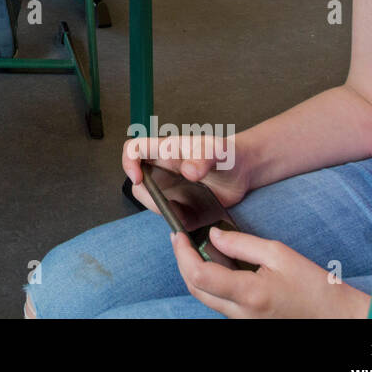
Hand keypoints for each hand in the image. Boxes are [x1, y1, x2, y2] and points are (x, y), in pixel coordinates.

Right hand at [122, 134, 249, 212]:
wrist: (243, 171)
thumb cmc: (227, 153)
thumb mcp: (218, 150)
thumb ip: (203, 157)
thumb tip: (188, 171)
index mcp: (165, 151)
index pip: (134, 149)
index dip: (128, 162)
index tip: (138, 178)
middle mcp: (163, 170)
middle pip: (138, 184)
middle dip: (148, 197)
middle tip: (167, 204)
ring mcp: (171, 190)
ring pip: (153, 203)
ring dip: (164, 211)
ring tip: (184, 210)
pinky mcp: (181, 207)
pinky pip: (171, 218)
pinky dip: (178, 222)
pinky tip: (193, 217)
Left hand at [170, 227, 371, 317]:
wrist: (336, 316)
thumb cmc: (314, 285)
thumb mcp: (279, 253)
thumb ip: (241, 243)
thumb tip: (212, 235)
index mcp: (249, 294)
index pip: (200, 276)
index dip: (182, 253)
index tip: (178, 234)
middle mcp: (241, 313)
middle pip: (195, 288)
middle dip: (182, 261)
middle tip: (179, 238)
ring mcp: (242, 321)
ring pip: (204, 297)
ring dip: (193, 272)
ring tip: (192, 247)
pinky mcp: (246, 322)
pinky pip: (218, 302)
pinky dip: (209, 283)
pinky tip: (213, 264)